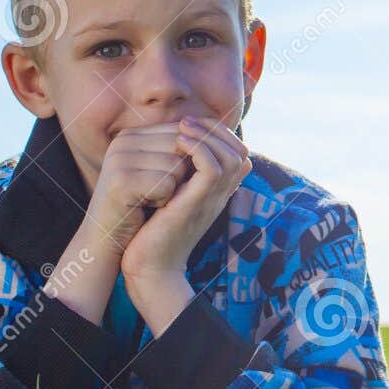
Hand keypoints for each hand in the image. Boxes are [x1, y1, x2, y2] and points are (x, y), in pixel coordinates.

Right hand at [81, 122, 190, 255]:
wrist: (107, 238)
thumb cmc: (138, 205)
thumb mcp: (156, 170)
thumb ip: (176, 150)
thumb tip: (216, 135)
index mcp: (131, 135)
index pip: (180, 132)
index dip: (184, 161)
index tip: (167, 180)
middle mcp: (123, 142)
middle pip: (181, 148)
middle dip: (179, 175)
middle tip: (157, 191)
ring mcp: (119, 160)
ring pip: (176, 166)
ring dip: (171, 190)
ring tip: (147, 199)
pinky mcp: (121, 182)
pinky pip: (166, 185)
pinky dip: (163, 200)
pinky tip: (143, 207)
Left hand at [120, 117, 250, 287]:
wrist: (148, 266)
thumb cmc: (153, 233)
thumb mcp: (170, 200)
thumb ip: (179, 180)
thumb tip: (174, 155)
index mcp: (217, 193)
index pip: (239, 154)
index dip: (220, 133)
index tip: (191, 126)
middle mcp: (220, 195)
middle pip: (241, 152)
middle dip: (216, 129)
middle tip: (187, 122)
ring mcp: (212, 200)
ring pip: (231, 156)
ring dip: (206, 135)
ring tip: (182, 129)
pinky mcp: (196, 204)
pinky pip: (212, 168)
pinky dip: (198, 149)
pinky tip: (177, 144)